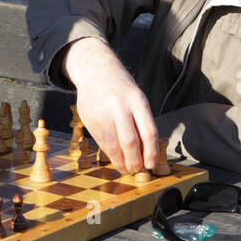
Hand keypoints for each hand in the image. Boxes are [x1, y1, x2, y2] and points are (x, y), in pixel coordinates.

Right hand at [62, 37, 161, 173]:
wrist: (96, 71)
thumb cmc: (121, 90)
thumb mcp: (136, 99)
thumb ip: (141, 123)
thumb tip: (146, 153)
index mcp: (137, 100)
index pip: (148, 131)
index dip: (151, 152)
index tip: (151, 165)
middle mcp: (119, 106)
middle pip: (130, 142)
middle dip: (135, 161)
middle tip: (137, 170)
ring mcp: (102, 113)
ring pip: (114, 146)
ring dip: (121, 162)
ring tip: (125, 168)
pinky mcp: (89, 119)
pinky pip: (101, 142)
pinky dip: (110, 153)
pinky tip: (115, 157)